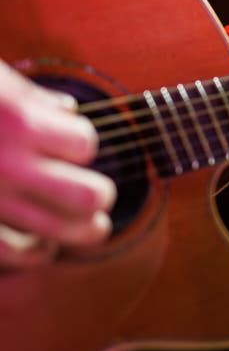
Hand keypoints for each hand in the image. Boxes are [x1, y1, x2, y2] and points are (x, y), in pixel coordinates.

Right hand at [0, 60, 114, 268]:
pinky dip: (37, 253)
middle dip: (98, 194)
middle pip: (89, 195)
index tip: (68, 143)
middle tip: (95, 192)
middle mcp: (6, 164)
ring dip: (84, 228)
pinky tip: (40, 244)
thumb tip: (67, 109)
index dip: (81, 143)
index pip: (84, 143)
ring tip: (89, 224)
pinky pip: (18, 256)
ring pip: (66, 230)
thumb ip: (28, 95)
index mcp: (16, 120)